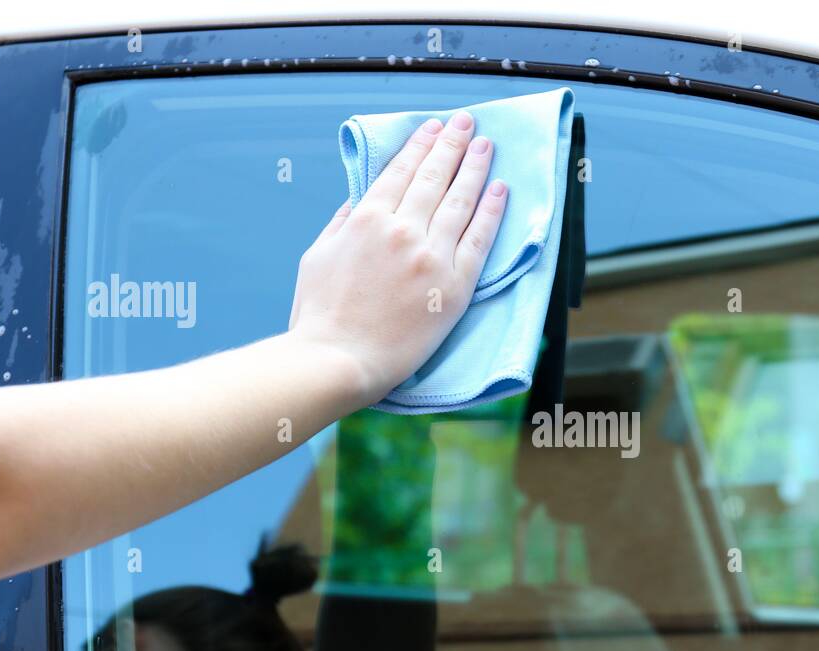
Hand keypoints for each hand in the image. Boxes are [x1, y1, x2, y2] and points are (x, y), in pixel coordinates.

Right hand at [286, 111, 507, 404]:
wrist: (339, 360)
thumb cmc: (320, 316)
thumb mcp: (317, 256)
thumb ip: (341, 224)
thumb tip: (358, 201)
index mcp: (366, 220)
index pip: (400, 172)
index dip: (420, 146)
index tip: (434, 127)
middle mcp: (401, 230)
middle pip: (434, 177)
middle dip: (452, 144)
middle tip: (468, 123)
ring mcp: (430, 256)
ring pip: (460, 201)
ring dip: (476, 168)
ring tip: (487, 146)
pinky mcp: (454, 286)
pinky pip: (479, 240)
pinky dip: (492, 211)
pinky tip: (501, 190)